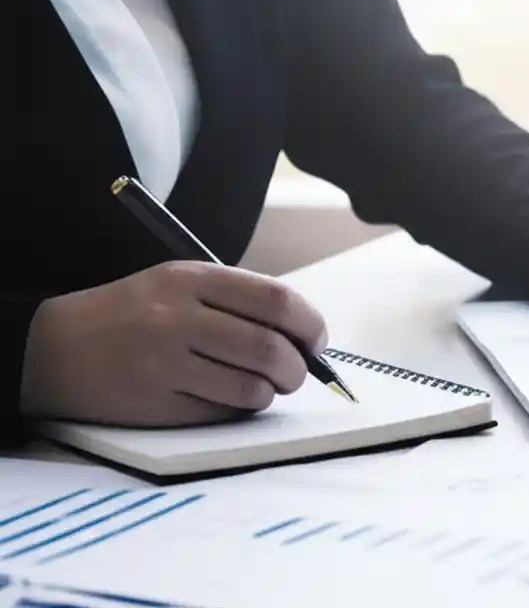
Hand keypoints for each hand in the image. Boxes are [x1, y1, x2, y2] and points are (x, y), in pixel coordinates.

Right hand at [21, 262, 326, 426]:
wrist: (50, 349)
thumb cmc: (129, 316)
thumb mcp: (176, 285)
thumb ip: (236, 300)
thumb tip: (304, 334)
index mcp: (191, 279)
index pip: (276, 301)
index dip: (310, 325)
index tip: (316, 341)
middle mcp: (179, 317)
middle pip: (272, 348)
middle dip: (299, 368)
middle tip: (296, 373)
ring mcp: (166, 362)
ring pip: (254, 386)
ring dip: (271, 392)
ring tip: (262, 387)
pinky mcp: (157, 403)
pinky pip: (224, 412)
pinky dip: (239, 408)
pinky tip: (226, 398)